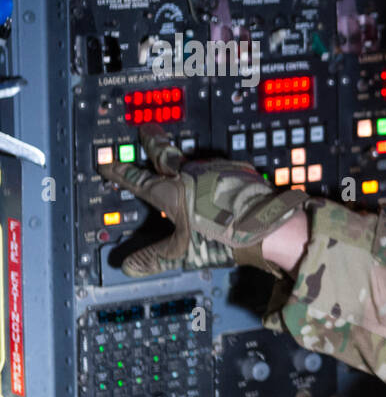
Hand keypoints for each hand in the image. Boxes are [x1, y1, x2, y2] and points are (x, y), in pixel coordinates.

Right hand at [96, 124, 309, 277]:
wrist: (267, 226)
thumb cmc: (221, 238)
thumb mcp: (182, 252)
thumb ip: (155, 257)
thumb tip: (129, 267)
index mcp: (171, 191)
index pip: (138, 180)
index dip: (121, 172)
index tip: (107, 163)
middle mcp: (191, 174)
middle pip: (165, 153)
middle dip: (152, 141)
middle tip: (146, 129)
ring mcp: (217, 169)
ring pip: (195, 159)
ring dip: (186, 159)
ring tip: (183, 160)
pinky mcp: (240, 171)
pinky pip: (222, 167)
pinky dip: (216, 171)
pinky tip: (221, 178)